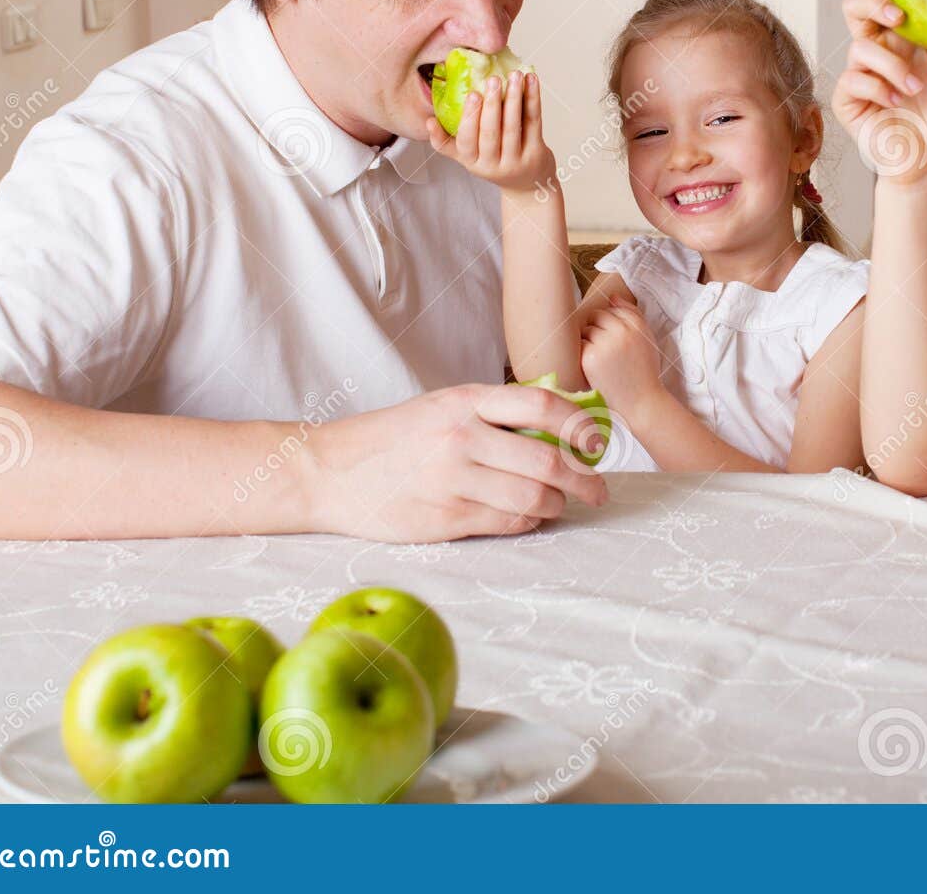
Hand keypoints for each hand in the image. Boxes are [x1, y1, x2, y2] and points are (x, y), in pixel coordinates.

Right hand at [303, 382, 607, 541]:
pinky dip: (529, 523)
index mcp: (464, 401)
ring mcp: (453, 481)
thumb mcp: (442, 407)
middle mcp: (461, 437)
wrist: (328, 472)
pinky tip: (528, 518)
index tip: (598, 442)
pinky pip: (507, 524)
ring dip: (557, 505)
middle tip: (598, 489)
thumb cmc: (393, 438)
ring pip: (533, 499)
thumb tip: (562, 426)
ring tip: (560, 504)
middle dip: (584, 480)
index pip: (541, 405)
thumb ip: (494, 413)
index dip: (580, 425)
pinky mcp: (445, 519)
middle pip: (547, 460)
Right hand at [427, 69, 557, 195]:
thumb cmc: (492, 160)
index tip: (472, 94)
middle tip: (493, 80)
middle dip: (492, 105)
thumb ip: (445, 141)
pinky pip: (533, 123)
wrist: (527, 183)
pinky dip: (533, 99)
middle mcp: (493, 165)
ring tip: (514, 75)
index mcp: (472, 162)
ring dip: (514, 98)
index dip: (469, 119)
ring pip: (513, 127)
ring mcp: (516, 161)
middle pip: (491, 133)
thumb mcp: (467, 156)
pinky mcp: (536, 153)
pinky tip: (531, 80)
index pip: (467, 141)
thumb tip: (428, 121)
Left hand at [580, 296, 665, 413]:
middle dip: (597, 328)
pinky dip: (582, 353)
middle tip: (605, 350)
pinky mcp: (590, 357)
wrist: (641, 403)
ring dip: (588, 340)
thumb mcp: (647, 340)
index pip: (616, 308)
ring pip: (585, 328)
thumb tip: (612, 297)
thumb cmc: (643, 372)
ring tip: (601, 359)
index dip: (612, 323)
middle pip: (597, 315)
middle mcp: (622, 331)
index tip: (615, 338)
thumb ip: (633, 316)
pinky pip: (578, 344)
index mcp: (638, 326)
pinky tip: (593, 367)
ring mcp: (605, 343)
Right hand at [831, 0, 926, 185]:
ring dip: (892, 66)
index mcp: (898, 43)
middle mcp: (876, 54)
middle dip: (871, 3)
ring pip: (861, 49)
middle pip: (855, 12)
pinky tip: (897, 103)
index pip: (877, 4)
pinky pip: (855, 81)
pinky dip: (880, 89)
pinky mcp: (849, 102)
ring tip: (915, 89)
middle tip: (898, 15)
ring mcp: (859, 77)